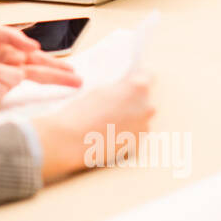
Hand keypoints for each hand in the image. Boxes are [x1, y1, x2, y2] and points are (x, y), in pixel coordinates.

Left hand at [0, 27, 83, 108]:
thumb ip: (13, 36)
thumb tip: (35, 48)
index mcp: (10, 52)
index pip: (39, 60)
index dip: (57, 66)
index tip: (73, 71)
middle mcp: (9, 68)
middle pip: (40, 74)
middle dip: (58, 77)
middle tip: (77, 81)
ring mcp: (1, 84)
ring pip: (15, 78)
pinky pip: (1, 87)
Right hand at [31, 74, 154, 181]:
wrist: (73, 140)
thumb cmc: (82, 112)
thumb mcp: (100, 89)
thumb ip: (118, 87)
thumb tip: (125, 87)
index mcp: (138, 89)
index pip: (148, 76)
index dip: (136, 77)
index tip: (130, 81)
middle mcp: (146, 108)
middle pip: (144, 99)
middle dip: (131, 99)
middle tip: (112, 103)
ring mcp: (144, 127)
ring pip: (139, 117)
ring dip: (129, 116)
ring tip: (107, 120)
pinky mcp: (137, 143)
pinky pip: (135, 132)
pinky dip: (126, 131)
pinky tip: (109, 131)